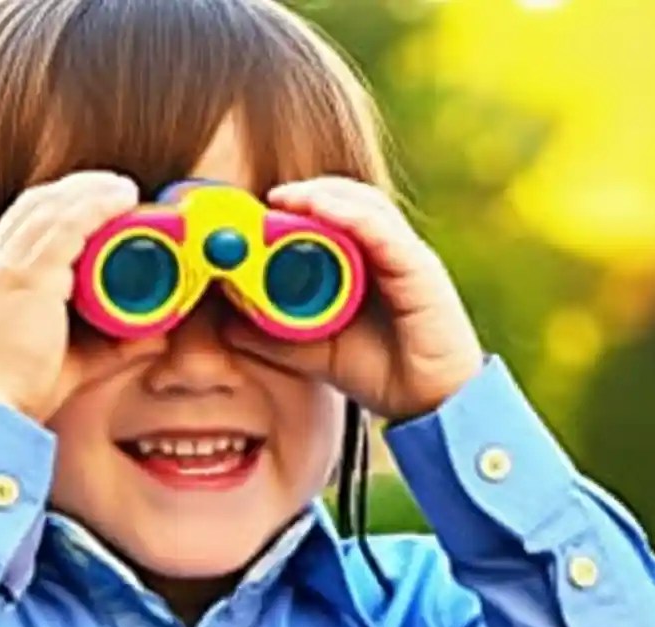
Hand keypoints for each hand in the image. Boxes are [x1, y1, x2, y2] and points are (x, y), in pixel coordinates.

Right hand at [0, 171, 145, 421]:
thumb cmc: (19, 392)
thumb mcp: (73, 360)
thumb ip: (112, 346)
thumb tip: (155, 335)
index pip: (24, 225)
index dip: (59, 205)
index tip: (93, 200)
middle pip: (35, 206)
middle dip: (77, 189)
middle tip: (116, 185)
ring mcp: (7, 269)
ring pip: (51, 209)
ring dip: (91, 192)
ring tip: (124, 188)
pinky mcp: (25, 278)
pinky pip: (64, 226)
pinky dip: (94, 208)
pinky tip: (118, 199)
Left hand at [224, 177, 485, 420]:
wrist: (430, 406)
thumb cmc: (381, 372)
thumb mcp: (314, 351)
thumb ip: (274, 336)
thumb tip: (225, 324)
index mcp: (366, 262)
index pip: (334, 214)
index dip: (298, 204)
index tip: (256, 210)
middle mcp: (388, 251)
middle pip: (349, 199)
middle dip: (308, 192)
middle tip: (268, 199)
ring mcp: (406, 257)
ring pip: (365, 205)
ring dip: (323, 195)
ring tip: (286, 198)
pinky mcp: (420, 270)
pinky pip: (384, 232)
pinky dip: (351, 215)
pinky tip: (321, 210)